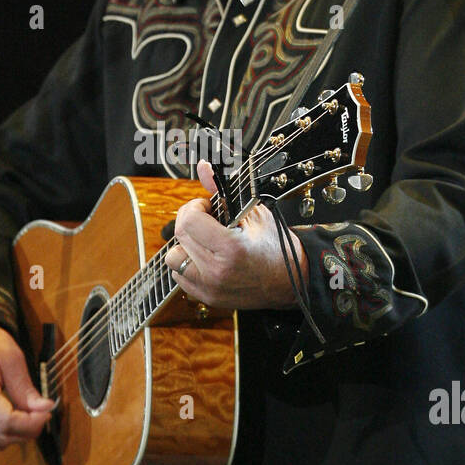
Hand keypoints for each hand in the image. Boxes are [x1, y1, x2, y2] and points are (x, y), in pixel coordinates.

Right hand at [0, 319, 53, 455]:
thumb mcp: (11, 356)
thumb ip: (25, 387)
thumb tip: (45, 409)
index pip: (5, 421)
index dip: (31, 423)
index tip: (47, 412)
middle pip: (0, 436)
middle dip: (27, 430)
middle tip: (41, 413)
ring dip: (15, 437)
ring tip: (26, 416)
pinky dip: (0, 439)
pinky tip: (10, 423)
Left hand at [164, 160, 309, 310]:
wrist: (290, 280)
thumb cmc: (275, 245)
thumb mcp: (253, 211)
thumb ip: (222, 189)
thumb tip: (203, 167)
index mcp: (230, 248)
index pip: (188, 221)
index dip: (195, 207)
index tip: (207, 207)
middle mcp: (216, 271)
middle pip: (179, 236)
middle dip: (190, 222)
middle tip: (208, 221)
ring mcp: (210, 288)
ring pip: (173, 258)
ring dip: (185, 245)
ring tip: (205, 242)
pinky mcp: (208, 298)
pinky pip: (180, 276)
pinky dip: (188, 264)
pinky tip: (205, 258)